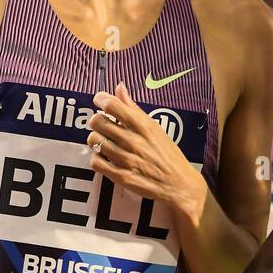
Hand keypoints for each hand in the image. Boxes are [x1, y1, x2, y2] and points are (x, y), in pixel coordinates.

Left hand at [87, 81, 205, 222]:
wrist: (178, 184)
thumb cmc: (168, 154)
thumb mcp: (155, 128)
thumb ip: (134, 109)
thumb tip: (119, 88)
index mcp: (143, 126)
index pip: (113, 105)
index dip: (101, 99)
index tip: (99, 100)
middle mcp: (133, 141)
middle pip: (98, 121)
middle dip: (96, 120)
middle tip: (102, 124)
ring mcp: (126, 159)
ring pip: (94, 141)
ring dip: (95, 139)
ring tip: (103, 141)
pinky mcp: (121, 176)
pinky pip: (95, 162)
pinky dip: (96, 158)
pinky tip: (104, 157)